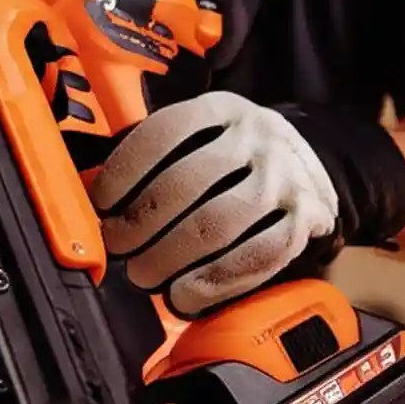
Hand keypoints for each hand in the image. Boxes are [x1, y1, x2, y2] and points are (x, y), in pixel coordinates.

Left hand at [90, 91, 340, 318]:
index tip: (102, 202)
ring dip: (171, 255)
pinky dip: (215, 282)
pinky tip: (185, 295)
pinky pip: (256, 257)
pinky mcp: (307, 222)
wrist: (311, 168)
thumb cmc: (236, 158)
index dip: (125, 171)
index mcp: (222, 109)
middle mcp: (258, 137)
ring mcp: (285, 180)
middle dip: (141, 222)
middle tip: (118, 245)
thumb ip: (158, 156)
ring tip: (143, 273)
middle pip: (187, 183)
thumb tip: (93, 193)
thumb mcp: (204, 134)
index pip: (165, 133)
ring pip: (219, 224)